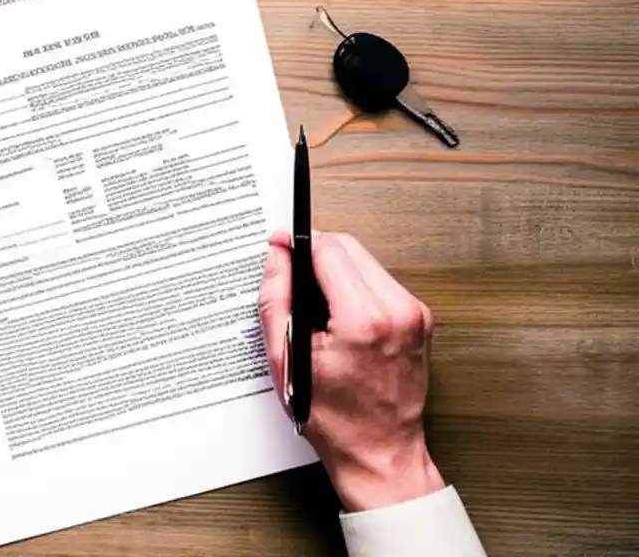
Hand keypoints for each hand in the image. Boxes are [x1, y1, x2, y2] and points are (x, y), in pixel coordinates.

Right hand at [257, 231, 443, 511]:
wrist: (379, 453)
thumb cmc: (335, 420)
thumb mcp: (287, 360)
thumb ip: (276, 300)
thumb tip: (275, 260)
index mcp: (364, 320)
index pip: (329, 250)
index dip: (297, 242)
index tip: (279, 244)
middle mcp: (398, 311)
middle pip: (350, 248)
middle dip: (315, 252)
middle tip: (290, 272)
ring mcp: (414, 314)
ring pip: (366, 262)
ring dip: (335, 269)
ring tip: (313, 300)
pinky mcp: (420, 319)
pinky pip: (380, 283)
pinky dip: (354, 287)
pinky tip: (337, 313)